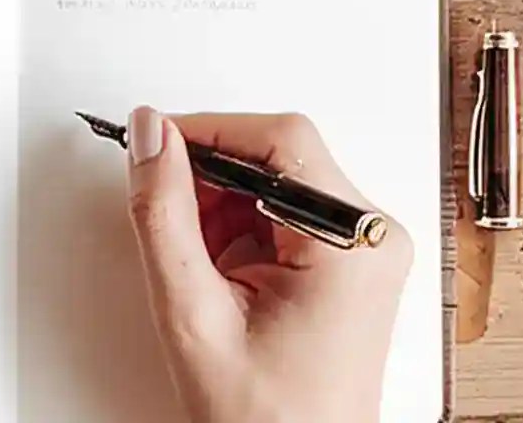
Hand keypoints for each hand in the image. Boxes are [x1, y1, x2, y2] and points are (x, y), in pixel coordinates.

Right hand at [124, 106, 411, 422]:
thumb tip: (151, 137)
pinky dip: (238, 230)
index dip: (208, 130)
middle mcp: (371, 239)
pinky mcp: (347, 265)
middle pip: (280, 155)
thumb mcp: (193, 314)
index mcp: (351, 246)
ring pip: (276, 183)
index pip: (280, 139)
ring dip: (220, 205)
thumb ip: (165, 214)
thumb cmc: (266, 422)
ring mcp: (363, 252)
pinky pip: (283, 215)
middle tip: (164, 211)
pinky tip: (218, 273)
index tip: (155, 141)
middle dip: (209, 175)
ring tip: (196, 264)